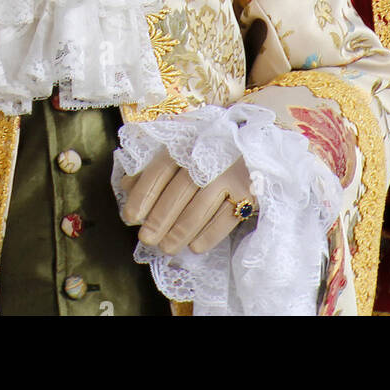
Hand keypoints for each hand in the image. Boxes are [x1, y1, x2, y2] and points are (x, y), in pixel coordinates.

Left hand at [118, 151, 255, 254]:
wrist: (263, 142)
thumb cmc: (213, 147)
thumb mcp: (183, 146)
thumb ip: (153, 163)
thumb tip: (126, 185)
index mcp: (188, 142)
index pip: (160, 169)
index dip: (143, 194)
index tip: (130, 217)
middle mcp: (209, 155)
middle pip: (179, 192)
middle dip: (160, 219)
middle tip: (147, 239)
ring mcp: (231, 173)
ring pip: (200, 208)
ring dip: (180, 232)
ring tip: (167, 247)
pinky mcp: (250, 190)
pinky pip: (226, 219)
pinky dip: (209, 235)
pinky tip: (195, 246)